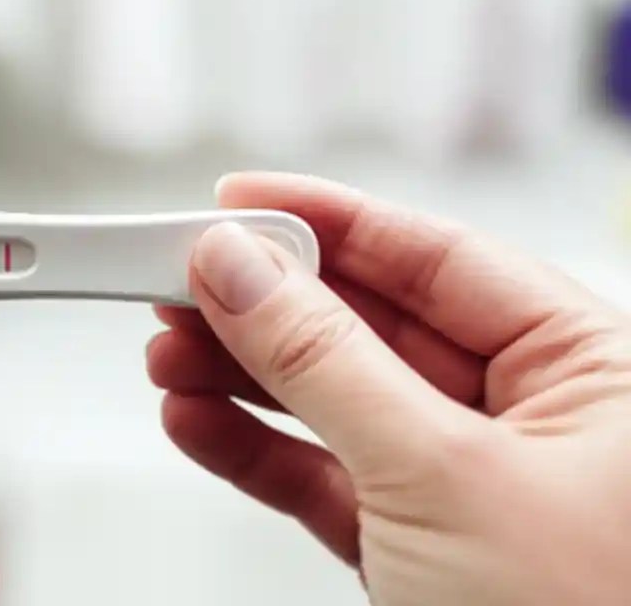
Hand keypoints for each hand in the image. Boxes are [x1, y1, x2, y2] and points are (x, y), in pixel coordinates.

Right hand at [149, 173, 630, 604]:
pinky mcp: (414, 547)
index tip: (231, 203)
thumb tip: (244, 270)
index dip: (324, 221)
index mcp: (586, 368)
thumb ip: (328, 363)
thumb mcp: (443, 476)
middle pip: (368, 324)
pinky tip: (197, 420)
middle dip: (264, 304)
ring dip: (241, 376)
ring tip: (165, 349)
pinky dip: (253, 450)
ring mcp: (464, 484)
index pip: (433, 256)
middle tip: (170, 277)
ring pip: (333, 400)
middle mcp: (531, 416)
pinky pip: (321, 475)